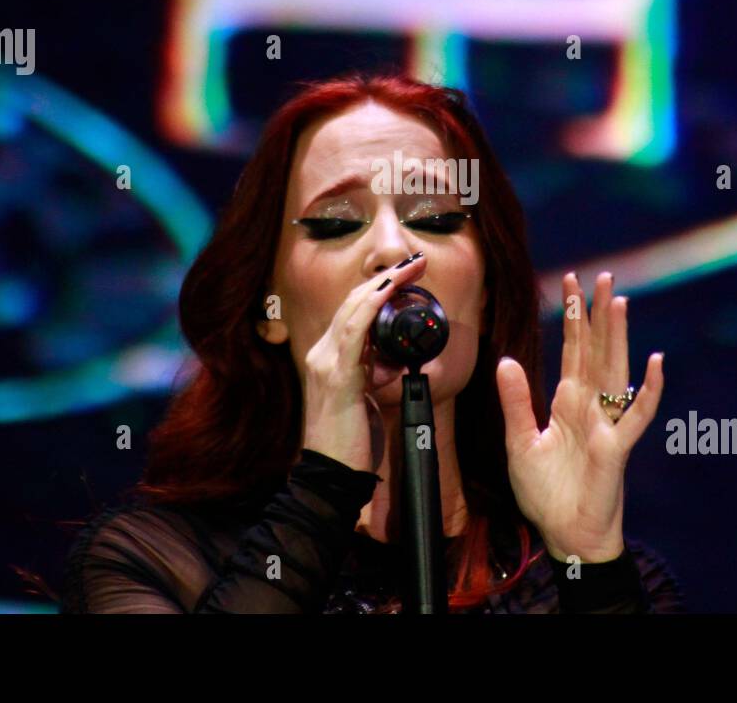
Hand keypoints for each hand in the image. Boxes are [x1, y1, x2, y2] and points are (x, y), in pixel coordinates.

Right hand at [300, 252, 427, 472]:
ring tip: (410, 268)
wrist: (330, 475)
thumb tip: (390, 361)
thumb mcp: (361, 398)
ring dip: (385, 284)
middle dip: (386, 278)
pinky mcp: (337, 377)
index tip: (405, 275)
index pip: (351, 312)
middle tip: (415, 262)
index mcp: (326, 357)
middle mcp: (321, 354)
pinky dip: (372, 307)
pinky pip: (355, 332)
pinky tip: (389, 291)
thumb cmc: (348, 440)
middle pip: (352, 303)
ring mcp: (325, 363)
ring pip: (353, 309)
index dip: (378, 289)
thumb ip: (371, 375)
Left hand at [496, 271, 664, 561]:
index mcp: (568, 403)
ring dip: (618, 336)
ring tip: (620, 301)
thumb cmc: (547, 494)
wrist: (565, 534)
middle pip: (596, 350)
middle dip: (597, 314)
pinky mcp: (616, 447)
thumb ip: (516, 402)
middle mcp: (590, 406)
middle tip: (602, 276)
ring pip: (614, 370)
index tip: (572, 282)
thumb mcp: (520, 442)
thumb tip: (506, 361)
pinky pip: (635, 415)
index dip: (572, 317)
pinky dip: (647, 390)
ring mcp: (606, 424)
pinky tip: (655, 362)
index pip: (572, 350)